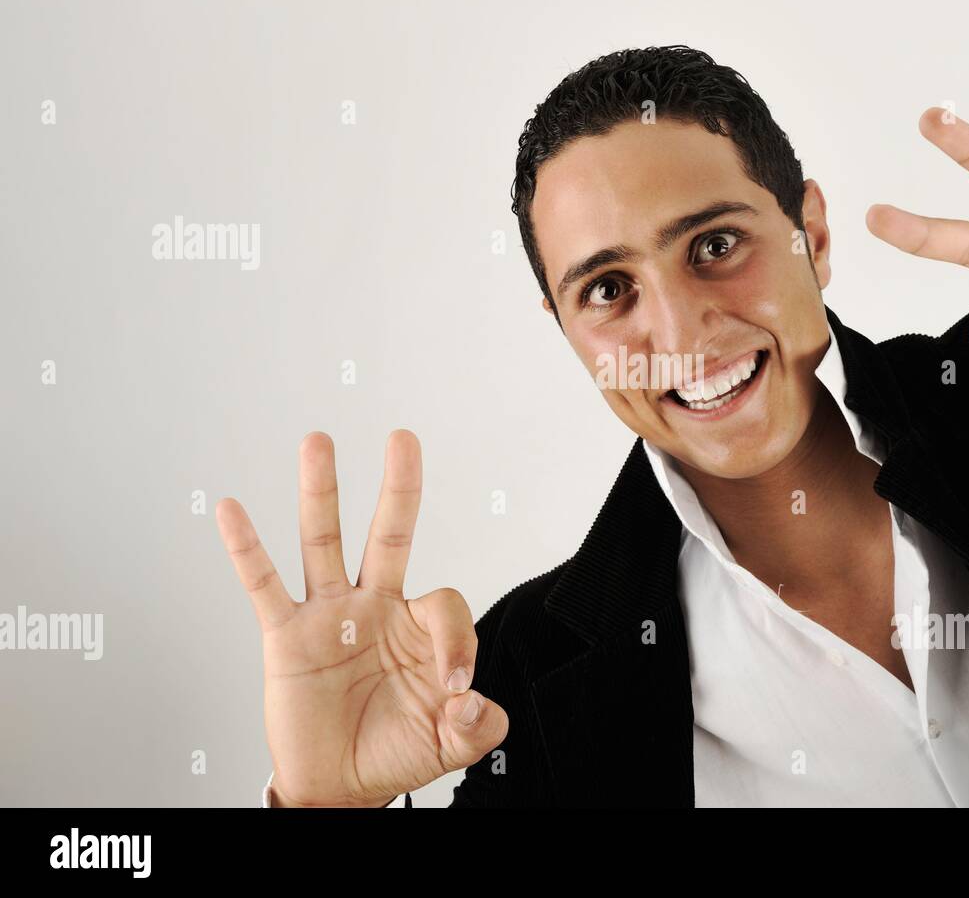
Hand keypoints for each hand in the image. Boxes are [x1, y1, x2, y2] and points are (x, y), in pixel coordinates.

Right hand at [216, 430, 507, 806]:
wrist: (339, 787)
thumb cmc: (394, 753)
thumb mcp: (451, 743)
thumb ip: (478, 725)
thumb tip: (475, 701)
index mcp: (418, 628)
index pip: (445, 604)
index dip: (458, 642)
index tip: (456, 688)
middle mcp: (374, 608)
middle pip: (391, 534)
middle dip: (398, 487)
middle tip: (403, 438)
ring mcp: (329, 616)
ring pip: (324, 542)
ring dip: (322, 492)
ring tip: (318, 440)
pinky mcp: (286, 636)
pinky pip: (263, 585)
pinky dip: (246, 548)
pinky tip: (232, 509)